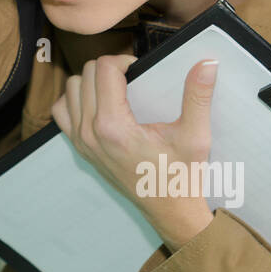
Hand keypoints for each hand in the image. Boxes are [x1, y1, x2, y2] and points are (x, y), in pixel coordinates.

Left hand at [51, 55, 219, 251]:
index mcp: (113, 126)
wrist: (169, 211)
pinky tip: (99, 104)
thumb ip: (198, 95)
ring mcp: (81, 142)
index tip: (139, 69)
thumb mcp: (195, 135)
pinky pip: (62, 112)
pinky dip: (75, 101)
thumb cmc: (181, 175)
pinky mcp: (80, 149)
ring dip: (89, 82)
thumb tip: (208, 62)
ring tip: (114, 89)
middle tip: (130, 78)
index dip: (123, 61)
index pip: (103, 69)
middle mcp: (90, 132)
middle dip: (108, 69)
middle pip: (85, 74)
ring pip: (70, 89)